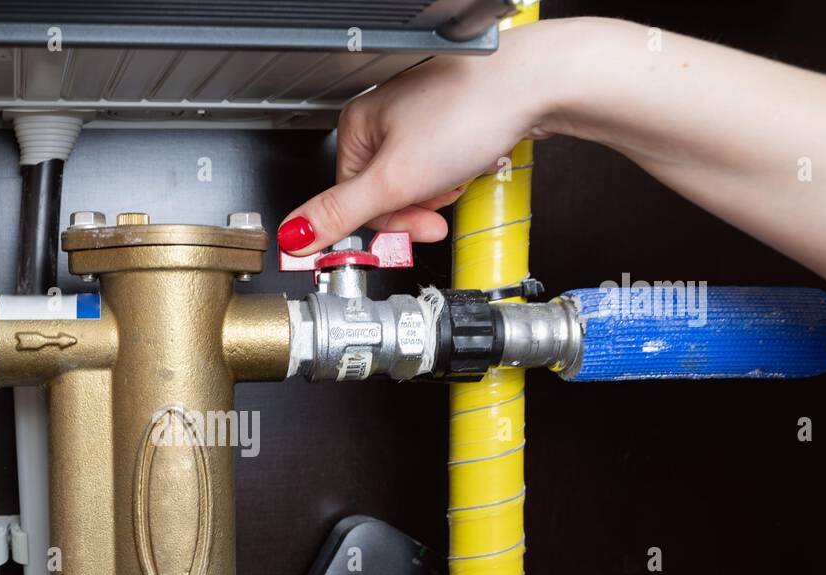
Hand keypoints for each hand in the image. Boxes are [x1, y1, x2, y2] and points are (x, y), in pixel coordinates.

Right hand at [277, 19, 564, 254]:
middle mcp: (382, 118)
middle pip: (386, 194)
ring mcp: (416, 118)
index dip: (389, 220)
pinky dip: (458, 173)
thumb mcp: (394, 180)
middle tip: (440, 196)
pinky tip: (471, 160)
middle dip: (418, 205)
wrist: (534, 84)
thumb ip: (339, 213)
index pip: (353, 200)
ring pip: (417, 183)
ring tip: (459, 170)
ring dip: (441, 191)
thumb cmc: (468, 112)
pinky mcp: (448, 122)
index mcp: (356, 126)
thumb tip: (291, 237)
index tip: (416, 223)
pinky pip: (442, 167)